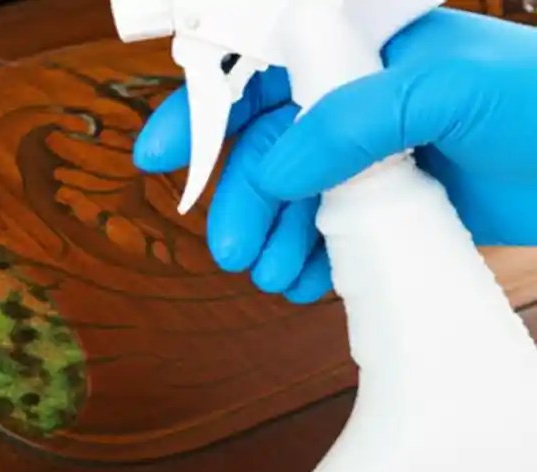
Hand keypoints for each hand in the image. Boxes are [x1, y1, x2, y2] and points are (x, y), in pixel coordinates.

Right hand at [132, 9, 536, 302]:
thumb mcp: (451, 89)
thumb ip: (357, 118)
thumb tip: (281, 167)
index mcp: (361, 51)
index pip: (260, 69)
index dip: (202, 110)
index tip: (158, 156)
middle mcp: (359, 100)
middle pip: (266, 146)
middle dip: (240, 197)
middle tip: (229, 248)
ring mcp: (377, 155)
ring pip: (292, 196)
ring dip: (270, 237)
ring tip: (270, 275)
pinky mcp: (398, 205)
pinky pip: (331, 232)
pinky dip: (310, 260)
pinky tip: (305, 282)